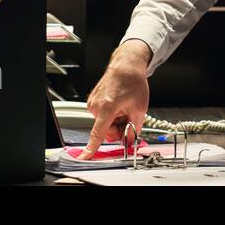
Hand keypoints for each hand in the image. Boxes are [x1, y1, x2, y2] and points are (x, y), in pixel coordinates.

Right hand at [78, 40, 151, 159]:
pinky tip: (119, 103)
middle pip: (106, 131)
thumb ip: (134, 129)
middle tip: (128, 116)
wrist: (126, 66)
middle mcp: (96, 106)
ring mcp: (93, 103)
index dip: (91, 148)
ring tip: (124, 106)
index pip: (97, 134)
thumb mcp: (139, 109)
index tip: (85, 158)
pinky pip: (103, 115)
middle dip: (118, 128)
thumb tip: (130, 141)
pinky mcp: (93, 101)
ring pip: (105, 123)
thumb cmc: (133, 82)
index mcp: (107, 108)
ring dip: (116, 120)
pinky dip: (111, 114)